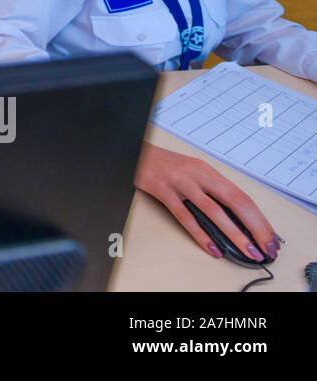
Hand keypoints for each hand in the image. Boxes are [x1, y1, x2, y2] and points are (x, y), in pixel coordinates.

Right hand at [134, 142, 278, 259]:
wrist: (133, 151)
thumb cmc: (163, 165)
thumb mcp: (192, 173)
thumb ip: (210, 190)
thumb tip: (232, 217)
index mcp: (208, 171)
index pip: (242, 196)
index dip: (259, 219)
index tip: (269, 237)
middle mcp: (198, 175)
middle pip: (235, 202)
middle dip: (254, 227)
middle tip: (264, 247)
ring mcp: (181, 183)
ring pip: (213, 211)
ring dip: (233, 234)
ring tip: (246, 251)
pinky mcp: (163, 191)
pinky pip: (185, 216)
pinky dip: (200, 234)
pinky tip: (212, 247)